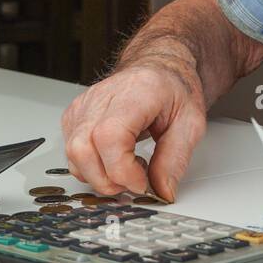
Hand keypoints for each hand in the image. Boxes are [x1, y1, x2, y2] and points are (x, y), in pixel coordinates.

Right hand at [60, 58, 208, 202]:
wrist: (159, 70)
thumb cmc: (173, 91)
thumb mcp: (191, 124)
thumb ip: (175, 159)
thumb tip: (162, 191)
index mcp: (136, 92)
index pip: (109, 137)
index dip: (122, 169)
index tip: (142, 183)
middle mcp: (102, 97)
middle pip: (82, 149)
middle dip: (108, 179)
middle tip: (136, 180)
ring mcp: (83, 106)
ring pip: (73, 155)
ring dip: (100, 176)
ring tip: (128, 167)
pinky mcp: (74, 117)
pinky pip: (72, 153)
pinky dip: (92, 167)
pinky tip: (114, 159)